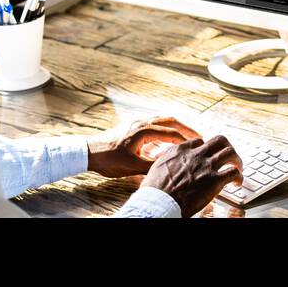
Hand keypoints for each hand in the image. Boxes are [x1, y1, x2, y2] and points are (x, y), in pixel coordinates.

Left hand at [86, 117, 201, 178]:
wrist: (88, 153)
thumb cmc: (108, 159)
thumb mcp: (132, 166)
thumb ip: (153, 165)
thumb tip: (170, 165)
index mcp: (144, 131)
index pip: (171, 133)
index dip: (186, 140)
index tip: (197, 145)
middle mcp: (142, 123)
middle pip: (170, 120)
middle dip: (186, 128)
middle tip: (199, 136)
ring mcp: (136, 123)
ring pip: (162, 120)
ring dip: (176, 126)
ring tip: (187, 135)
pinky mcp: (132, 127)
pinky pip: (154, 123)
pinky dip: (165, 128)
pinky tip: (167, 138)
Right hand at [142, 135, 243, 216]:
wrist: (159, 202)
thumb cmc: (154, 191)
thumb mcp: (156, 168)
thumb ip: (167, 163)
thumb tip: (168, 167)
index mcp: (180, 151)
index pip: (199, 142)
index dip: (206, 148)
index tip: (208, 154)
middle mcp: (195, 155)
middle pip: (219, 140)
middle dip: (227, 147)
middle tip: (229, 155)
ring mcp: (206, 166)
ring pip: (230, 152)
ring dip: (236, 160)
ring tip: (237, 167)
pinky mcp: (214, 180)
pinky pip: (233, 173)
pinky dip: (238, 177)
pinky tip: (237, 182)